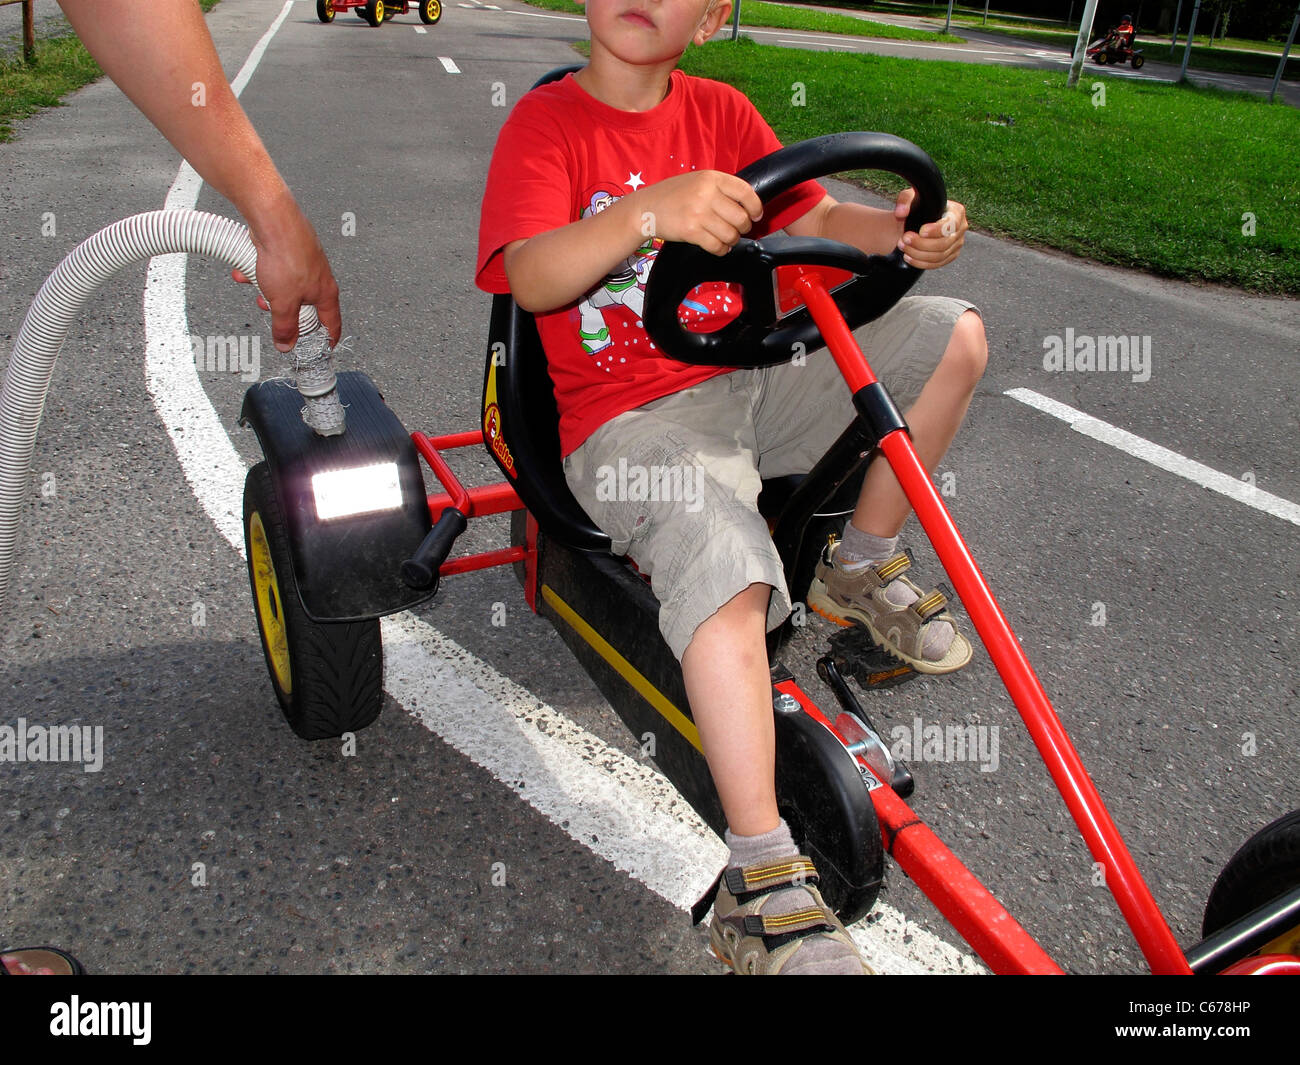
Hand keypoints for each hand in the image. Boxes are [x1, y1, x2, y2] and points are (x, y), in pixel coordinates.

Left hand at [232, 198, 341, 351]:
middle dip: (284, 311)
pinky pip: (273, 268)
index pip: (332, 323)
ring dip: (267, 290)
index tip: (322, 348)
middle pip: (304, 305)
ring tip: (256, 285)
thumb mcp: (282, 302)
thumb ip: (284, 327)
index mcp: (325, 292)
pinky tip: (247, 269)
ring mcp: (303, 262)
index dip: (327, 339)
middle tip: (274, 313)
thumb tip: (286, 344)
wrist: (272, 217)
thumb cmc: (286, 254)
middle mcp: (318, 276)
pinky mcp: (288, 249)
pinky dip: (259, 271)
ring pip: (285, 286)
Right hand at [634, 171, 763, 256]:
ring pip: (731, 234)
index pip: (745, 192)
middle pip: (741, 217)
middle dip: (743, 227)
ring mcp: (698, 213)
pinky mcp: (691, 231)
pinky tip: (718, 246)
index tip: (756, 215)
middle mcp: (706, 194)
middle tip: (738, 229)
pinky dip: (721, 249)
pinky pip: (717, 246)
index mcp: (711, 178)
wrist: (646, 208)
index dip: (755, 207)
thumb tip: (748, 206)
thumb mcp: (698, 181)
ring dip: (732, 240)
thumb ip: (721, 189)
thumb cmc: (674, 195)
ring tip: (726, 238)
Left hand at [893, 188, 967, 269]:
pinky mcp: (950, 256)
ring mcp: (957, 244)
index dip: (935, 230)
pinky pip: (937, 264)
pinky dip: (920, 263)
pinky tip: (908, 256)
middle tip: (904, 238)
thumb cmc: (919, 205)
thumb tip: (901, 212)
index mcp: (957, 212)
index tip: (920, 231)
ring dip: (918, 254)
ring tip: (902, 246)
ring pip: (939, 256)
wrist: (919, 218)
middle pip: (944, 243)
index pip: (950, 225)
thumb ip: (905, 200)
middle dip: (921, 244)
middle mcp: (961, 228)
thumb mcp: (912, 196)